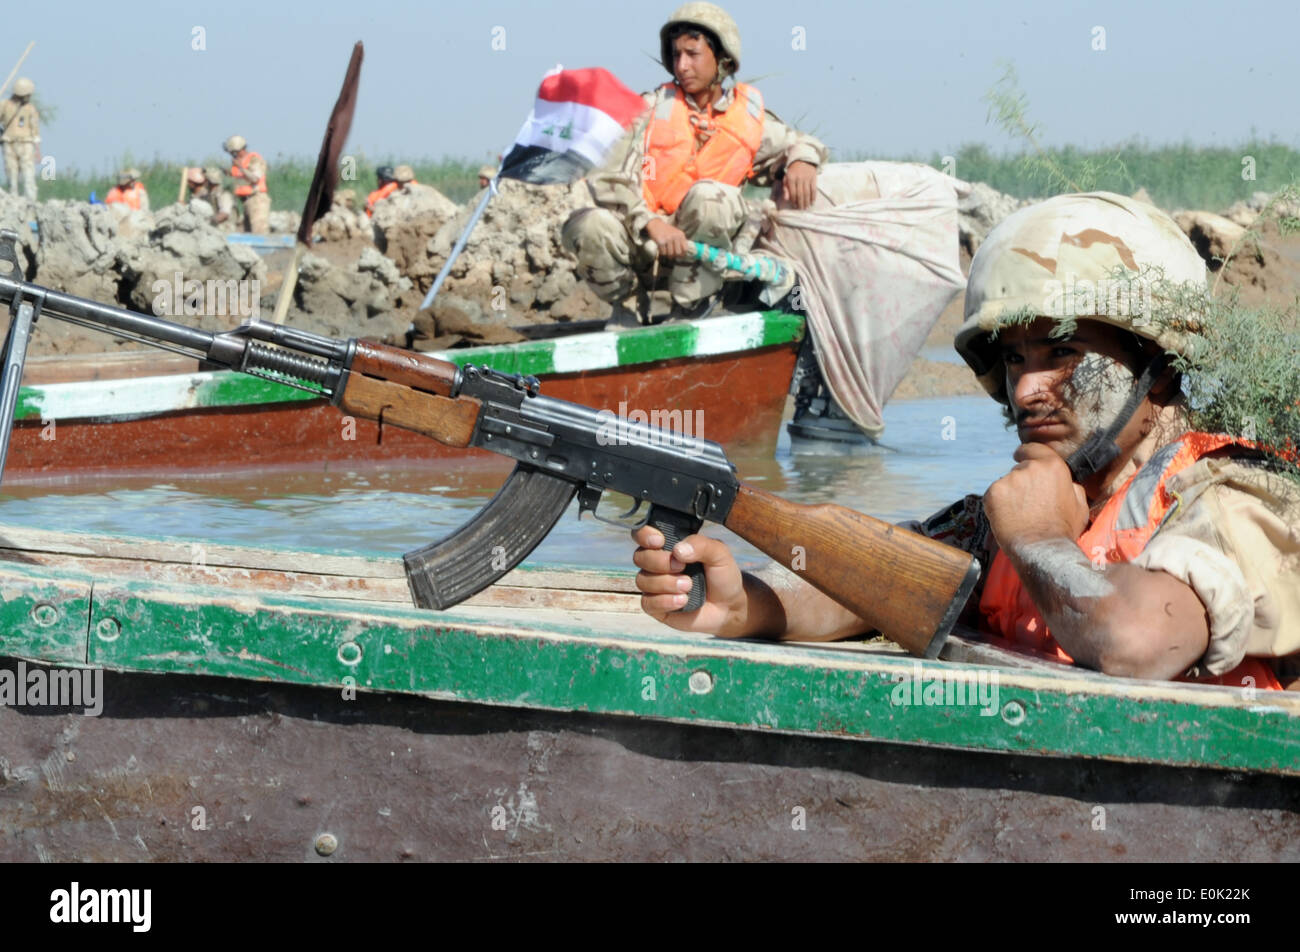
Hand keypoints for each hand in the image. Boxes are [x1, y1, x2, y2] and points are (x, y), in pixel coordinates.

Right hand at [631, 525, 750, 635]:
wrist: (729, 606)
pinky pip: (647, 603)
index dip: (644, 535)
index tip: (660, 541)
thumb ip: (701, 545)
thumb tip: (678, 550)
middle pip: (640, 557)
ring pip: (642, 580)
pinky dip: (664, 601)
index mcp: (670, 545)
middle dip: (659, 562)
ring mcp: (655, 585)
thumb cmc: (722, 576)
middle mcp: (658, 564)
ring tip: (688, 586)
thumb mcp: (719, 554)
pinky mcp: (656, 606)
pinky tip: (682, 601)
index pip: (643, 534)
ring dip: (666, 583)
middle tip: (682, 567)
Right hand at [645, 218, 690, 258]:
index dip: (682, 254)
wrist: (656, 224)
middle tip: (671, 255)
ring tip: (666, 252)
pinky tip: (661, 249)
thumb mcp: (676, 233)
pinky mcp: (661, 241)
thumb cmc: (667, 231)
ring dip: (668, 255)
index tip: (679, 255)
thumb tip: (683, 254)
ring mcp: (668, 239)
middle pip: (678, 253)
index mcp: (681, 235)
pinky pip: (663, 253)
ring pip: (670, 254)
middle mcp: (675, 236)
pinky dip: (662, 253)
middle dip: (674, 255)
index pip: (685, 249)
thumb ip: (680, 241)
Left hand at [782, 160, 817, 209]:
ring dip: (807, 201)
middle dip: (801, 203)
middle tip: (801, 209)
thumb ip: (785, 188)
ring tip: (806, 207)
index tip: (795, 206)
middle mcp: (799, 178)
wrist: (803, 159)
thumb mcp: (786, 177)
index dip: (794, 200)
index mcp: (791, 178)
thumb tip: (786, 199)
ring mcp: (807, 178)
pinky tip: (812, 202)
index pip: (792, 192)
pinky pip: (814, 189)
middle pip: (800, 194)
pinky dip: (813, 196)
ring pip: (807, 192)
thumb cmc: (793, 170)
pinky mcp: (813, 177)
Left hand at [984, 442, 1089, 549]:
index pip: (1034, 449)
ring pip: (1006, 483)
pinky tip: (1008, 519)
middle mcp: (1029, 468)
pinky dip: (997, 505)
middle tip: (1028, 504)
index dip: (1026, 453)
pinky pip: (993, 495)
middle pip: (1019, 469)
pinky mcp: (993, 493)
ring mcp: (1009, 479)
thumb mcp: (1079, 504)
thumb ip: (1071, 486)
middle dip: (1022, 483)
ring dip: (1009, 495)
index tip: (1020, 455)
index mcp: (1053, 466)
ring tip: (1020, 516)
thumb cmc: (1063, 529)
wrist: (1042, 548)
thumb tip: (1066, 481)